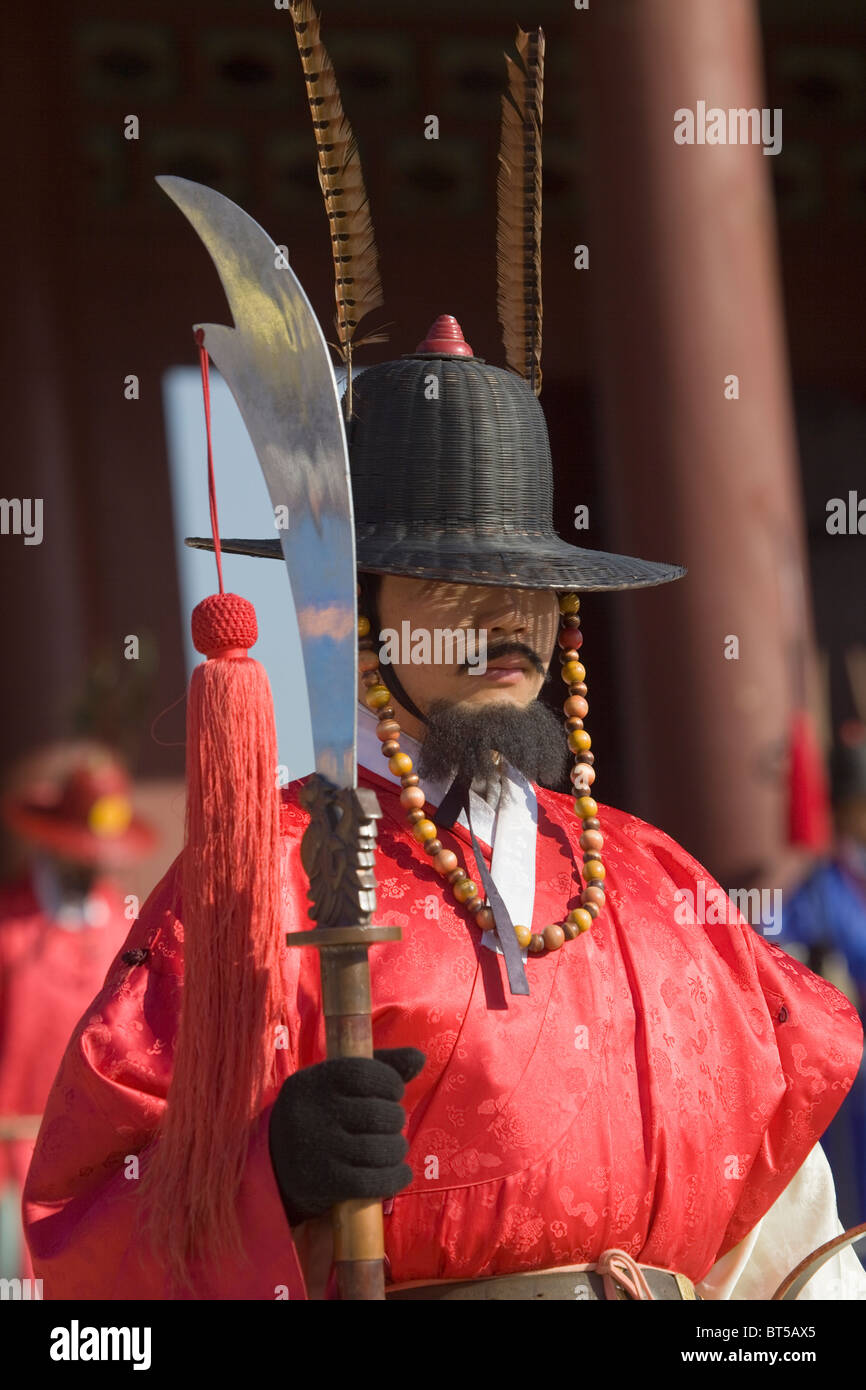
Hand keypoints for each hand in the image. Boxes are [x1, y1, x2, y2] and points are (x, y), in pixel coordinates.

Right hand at [268, 1047, 425, 1226]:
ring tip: (394, 1147)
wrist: (276, 1164)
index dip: (389, 1081)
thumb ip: (379, 1066)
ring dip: (397, 1149)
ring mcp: (315, 1150)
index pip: (362, 1073)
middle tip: (392, 1124)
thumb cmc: (321, 1113)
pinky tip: (399, 1174)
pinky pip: (369, 1182)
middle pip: (375, 1114)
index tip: (394, 1091)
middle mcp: (310, 1114)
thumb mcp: (337, 1083)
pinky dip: (394, 1178)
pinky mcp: (322, 1183)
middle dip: (395, 1119)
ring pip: (376, 1150)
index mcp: (312, 1082)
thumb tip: (419, 1058)